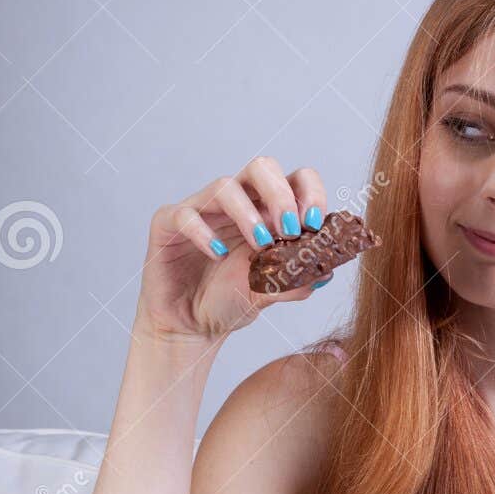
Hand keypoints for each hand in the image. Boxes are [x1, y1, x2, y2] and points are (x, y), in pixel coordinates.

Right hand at [134, 157, 331, 344]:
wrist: (191, 325)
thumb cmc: (230, 301)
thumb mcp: (269, 294)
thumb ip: (295, 283)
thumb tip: (325, 273)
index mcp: (267, 211)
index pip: (296, 180)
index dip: (310, 194)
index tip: (313, 225)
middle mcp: (238, 202)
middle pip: (261, 167)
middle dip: (280, 194)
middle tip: (289, 229)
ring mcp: (203, 209)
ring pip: (225, 186)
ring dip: (248, 215)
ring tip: (260, 246)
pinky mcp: (169, 223)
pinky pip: (185, 214)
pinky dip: (204, 233)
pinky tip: (217, 255)